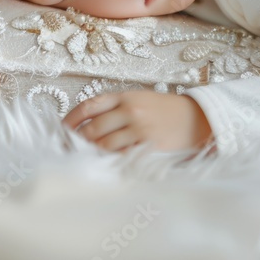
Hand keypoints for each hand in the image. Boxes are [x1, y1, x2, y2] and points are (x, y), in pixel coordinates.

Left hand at [62, 90, 213, 154]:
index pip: (89, 106)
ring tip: (85, 158)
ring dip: (92, 153)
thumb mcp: (140, 99)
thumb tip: (87, 124)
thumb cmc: (165, 110)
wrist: (196, 119)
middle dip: (78, 141)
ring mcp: (139, 129)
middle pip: (92, 128)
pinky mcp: (148, 146)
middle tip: (69, 149)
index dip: (72, 118)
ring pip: (104, 144)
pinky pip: (121, 156)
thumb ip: (116, 108)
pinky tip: (104, 163)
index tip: (62, 128)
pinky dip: (109, 160)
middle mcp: (130, 110)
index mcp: (126, 97)